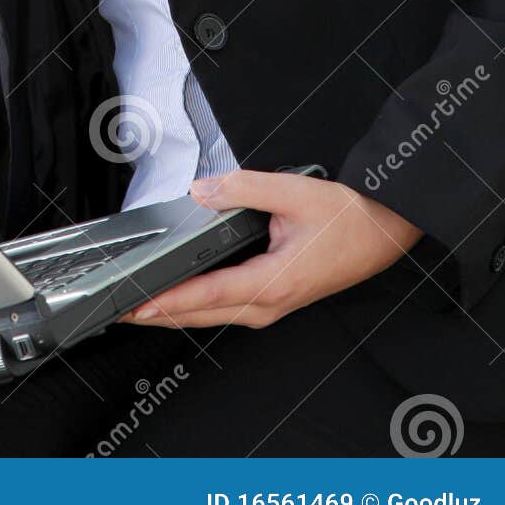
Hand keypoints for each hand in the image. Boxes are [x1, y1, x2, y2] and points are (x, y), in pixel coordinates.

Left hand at [118, 168, 424, 329]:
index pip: (205, 295)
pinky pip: (228, 307)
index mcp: (271, 282)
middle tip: (121, 309)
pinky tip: (183, 295)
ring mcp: (273, 305)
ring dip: (178, 311)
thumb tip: (203, 192)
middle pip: (202, 314)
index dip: (166, 302)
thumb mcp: (293, 192)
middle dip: (160, 314)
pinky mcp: (276, 298)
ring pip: (214, 315)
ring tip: (142, 305)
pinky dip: (200, 304)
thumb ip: (242, 189)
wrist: (384, 231)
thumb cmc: (348, 218)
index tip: (135, 305)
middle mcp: (269, 302)